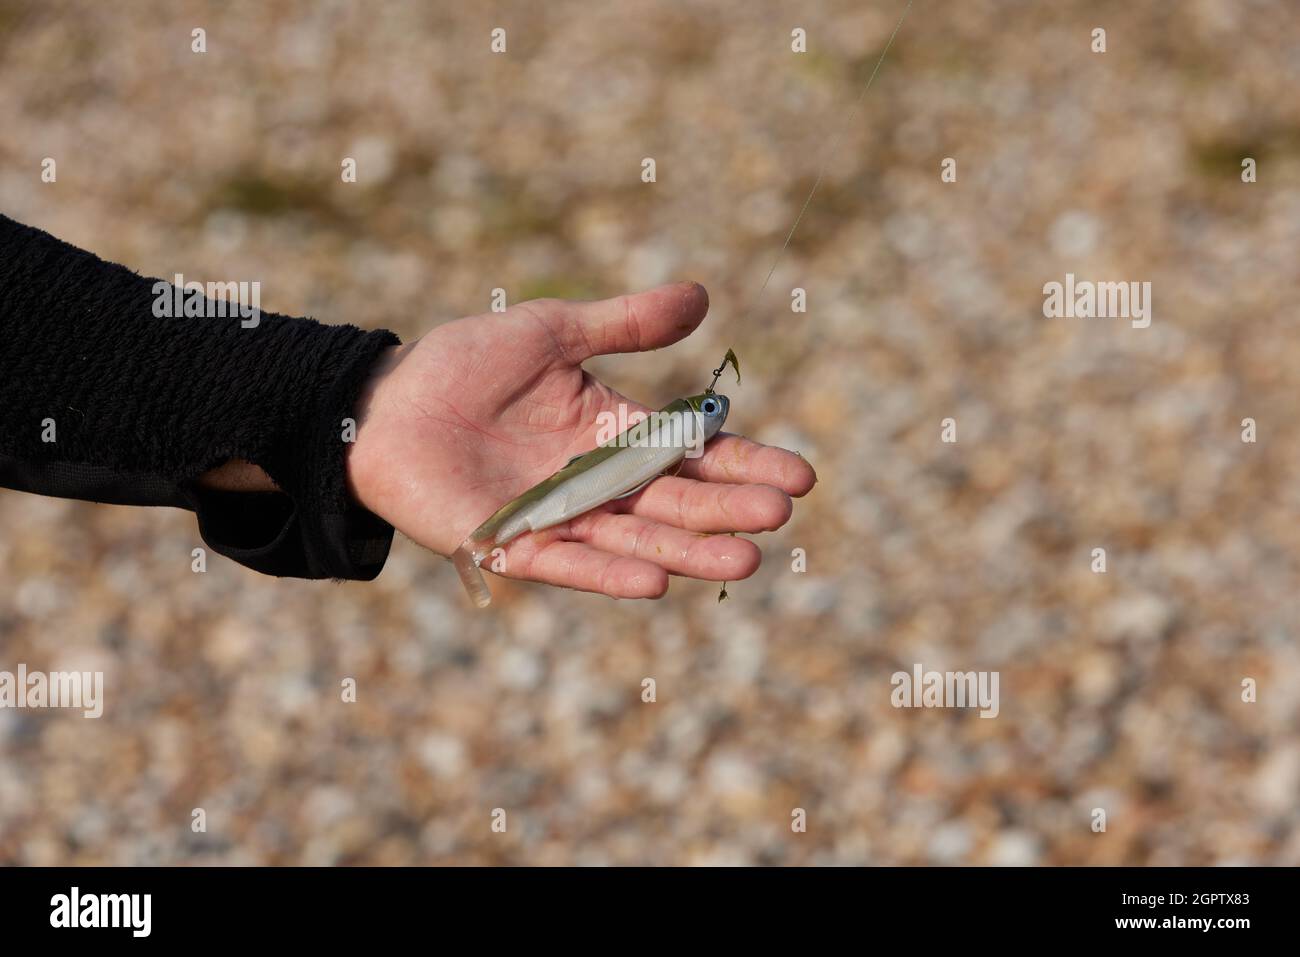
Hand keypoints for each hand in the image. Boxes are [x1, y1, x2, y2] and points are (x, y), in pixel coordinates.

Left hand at [345, 281, 815, 598]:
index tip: (801, 476)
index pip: (691, 452)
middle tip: (779, 514)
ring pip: (634, 539)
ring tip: (744, 561)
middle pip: (673, 500)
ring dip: (688, 550)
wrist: (381, 403)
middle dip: (727, 509)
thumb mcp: (552, 332)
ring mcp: (555, 517)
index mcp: (609, 432)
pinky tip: (657, 580)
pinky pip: (567, 563)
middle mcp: (593, 482)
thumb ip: (624, 323)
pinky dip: (610, 574)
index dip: (744, 463)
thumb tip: (701, 296)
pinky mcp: (509, 546)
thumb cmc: (463, 364)